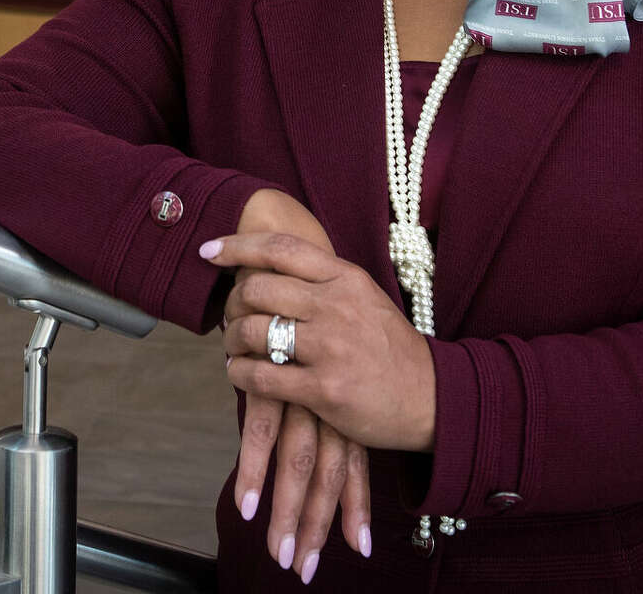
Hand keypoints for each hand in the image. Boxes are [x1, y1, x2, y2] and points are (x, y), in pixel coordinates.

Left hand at [206, 230, 436, 451]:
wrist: (432, 398)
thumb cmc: (391, 348)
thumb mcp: (365, 298)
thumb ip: (323, 282)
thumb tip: (269, 267)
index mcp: (346, 278)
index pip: (281, 248)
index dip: (238, 246)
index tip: (210, 250)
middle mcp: (336, 306)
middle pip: (257, 288)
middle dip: (232, 302)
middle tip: (230, 317)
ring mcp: (330, 348)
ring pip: (253, 331)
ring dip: (232, 341)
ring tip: (235, 349)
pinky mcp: (324, 390)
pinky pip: (260, 377)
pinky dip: (239, 374)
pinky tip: (240, 375)